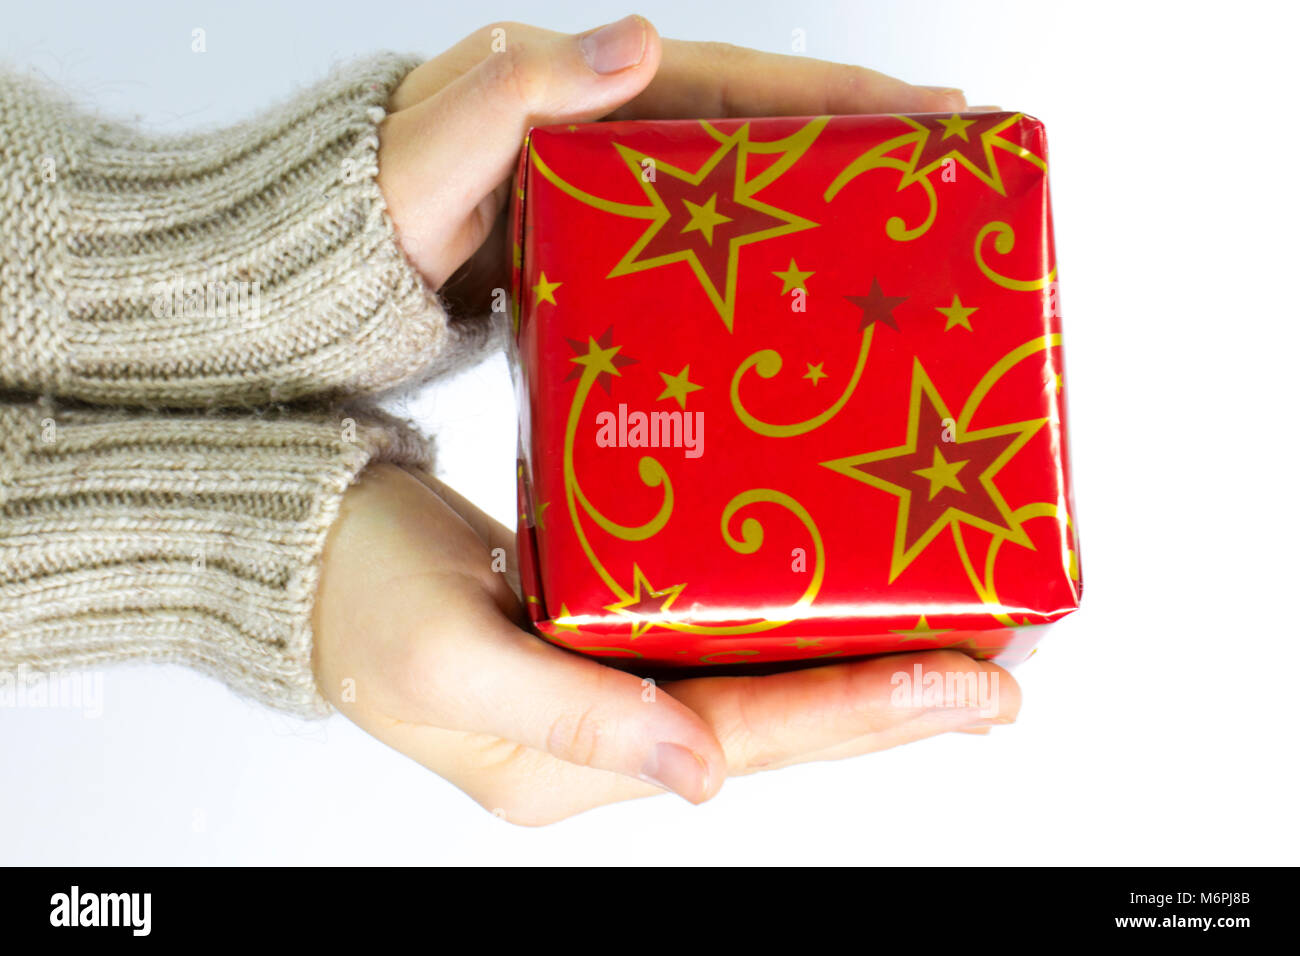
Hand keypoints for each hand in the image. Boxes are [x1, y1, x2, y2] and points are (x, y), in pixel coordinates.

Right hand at [312, 465, 1019, 825]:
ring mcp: (610, 695)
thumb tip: (699, 777)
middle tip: (1009, 674)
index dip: (863, 715)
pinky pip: (720, 643)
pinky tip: (847, 604)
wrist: (307, 551)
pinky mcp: (604, 641)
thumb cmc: (360, 600)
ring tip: (964, 646)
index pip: (747, 739)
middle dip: (895, 703)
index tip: (975, 689)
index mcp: (573, 767)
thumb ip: (572, 719)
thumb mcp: (451, 660)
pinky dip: (793, 628)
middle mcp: (610, 741)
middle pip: (778, 726)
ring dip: (860, 667)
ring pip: (762, 687)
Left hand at [375, 16, 968, 312]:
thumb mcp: (443, 139)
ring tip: (886, 239)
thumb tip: (644, 38)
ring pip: (725, 192)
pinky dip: (740, 261)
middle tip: (939, 173)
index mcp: (583, 84)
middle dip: (846, 148)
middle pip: (750, 133)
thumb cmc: (366, 207)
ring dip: (803, 209)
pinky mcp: (588, 246)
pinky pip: (683, 246)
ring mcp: (600, 191)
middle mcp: (602, 128)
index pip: (735, 82)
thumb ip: (528, 88)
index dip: (834, 95)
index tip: (928, 108)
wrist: (322, 272)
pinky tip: (783, 295)